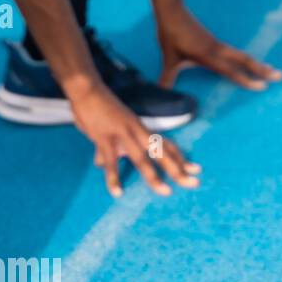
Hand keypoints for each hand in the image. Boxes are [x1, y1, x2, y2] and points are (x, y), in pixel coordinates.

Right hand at [69, 83, 200, 197]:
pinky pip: (111, 162)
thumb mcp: (110, 128)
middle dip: (178, 169)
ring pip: (142, 158)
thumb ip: (107, 148)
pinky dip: (114, 178)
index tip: (196, 170)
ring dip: (154, 176)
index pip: (166, 144)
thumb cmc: (98, 107)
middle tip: (193, 184)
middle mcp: (136, 131)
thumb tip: (100, 163)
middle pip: (161, 152)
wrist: (86, 88)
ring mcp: (122, 134)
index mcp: (141, 128)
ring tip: (165, 192)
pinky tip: (117, 193)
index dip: (180, 158)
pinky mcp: (105, 137)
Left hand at [156, 6, 281, 90]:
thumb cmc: (171, 34)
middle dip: (262, 69)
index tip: (262, 87)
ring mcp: (217, 45)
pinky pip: (234, 53)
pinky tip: (250, 64)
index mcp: (208, 55)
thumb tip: (159, 95)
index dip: (246, 80)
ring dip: (257, 64)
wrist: (172, 10)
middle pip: (244, 60)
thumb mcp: (168, 59)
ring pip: (242, 56)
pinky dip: (245, 60)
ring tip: (271, 71)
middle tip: (280, 76)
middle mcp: (217, 50)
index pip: (230, 71)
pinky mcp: (215, 42)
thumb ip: (167, 79)